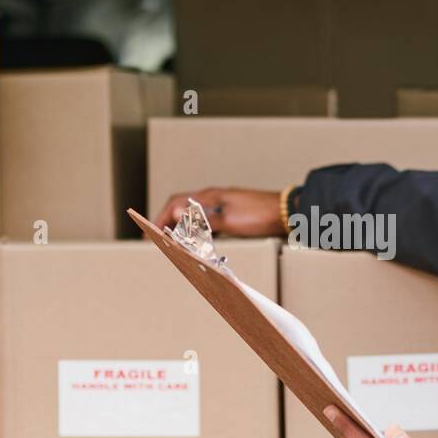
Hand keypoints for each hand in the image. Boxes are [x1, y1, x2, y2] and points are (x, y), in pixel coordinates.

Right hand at [153, 187, 285, 236]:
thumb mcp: (230, 220)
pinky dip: (198, 228)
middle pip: (182, 207)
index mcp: (210, 196)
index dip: (161, 216)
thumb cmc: (260, 214)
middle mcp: (214, 197)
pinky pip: (207, 219)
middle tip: (161, 238)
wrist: (287, 212)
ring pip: (194, 213)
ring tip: (175, 241)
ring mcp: (223, 203)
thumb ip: (203, 220)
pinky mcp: (232, 211)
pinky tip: (199, 239)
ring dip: (183, 225)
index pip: (176, 202)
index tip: (151, 230)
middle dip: (169, 221)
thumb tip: (177, 215)